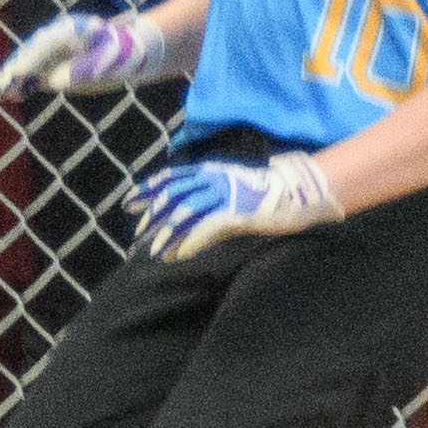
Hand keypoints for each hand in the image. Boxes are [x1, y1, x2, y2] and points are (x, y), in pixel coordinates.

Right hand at [0, 12, 167, 100]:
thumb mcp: (107, 60)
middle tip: (1, 85)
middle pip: (30, 53)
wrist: (134, 52)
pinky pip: (33, 75)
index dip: (29, 60)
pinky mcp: (54, 68)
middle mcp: (57, 39)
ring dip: (13, 78)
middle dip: (15, 69)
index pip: (44, 45)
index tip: (18, 74)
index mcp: (70, 31)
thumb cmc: (123, 52)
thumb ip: (81, 70)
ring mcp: (54, 53)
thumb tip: (55, 81)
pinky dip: (21, 85)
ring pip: (28, 64)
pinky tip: (9, 95)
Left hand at [128, 152, 342, 261]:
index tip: (130, 203)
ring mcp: (224, 195)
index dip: (148, 189)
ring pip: (184, 213)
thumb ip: (209, 193)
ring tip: (155, 252)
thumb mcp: (231, 184)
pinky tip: (179, 255)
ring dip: (167, 235)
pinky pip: (205, 228)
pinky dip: (189, 243)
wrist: (297, 190)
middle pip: (172, 197)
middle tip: (139, 236)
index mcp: (210, 171)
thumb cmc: (265, 191)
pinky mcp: (235, 212)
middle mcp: (213, 180)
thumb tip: (187, 211)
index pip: (170, 178)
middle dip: (152, 217)